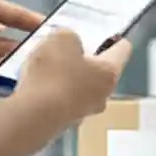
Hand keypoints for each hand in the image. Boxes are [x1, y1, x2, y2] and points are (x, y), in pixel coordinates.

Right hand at [15, 29, 131, 122]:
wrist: (32, 117)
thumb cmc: (54, 74)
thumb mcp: (61, 39)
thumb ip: (71, 37)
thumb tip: (72, 45)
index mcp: (110, 72)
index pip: (123, 49)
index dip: (113, 37)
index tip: (99, 32)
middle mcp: (103, 95)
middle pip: (101, 71)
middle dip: (86, 58)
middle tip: (67, 48)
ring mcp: (84, 113)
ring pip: (81, 87)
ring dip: (68, 76)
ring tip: (46, 65)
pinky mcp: (64, 123)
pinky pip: (63, 100)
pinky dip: (53, 91)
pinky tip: (36, 84)